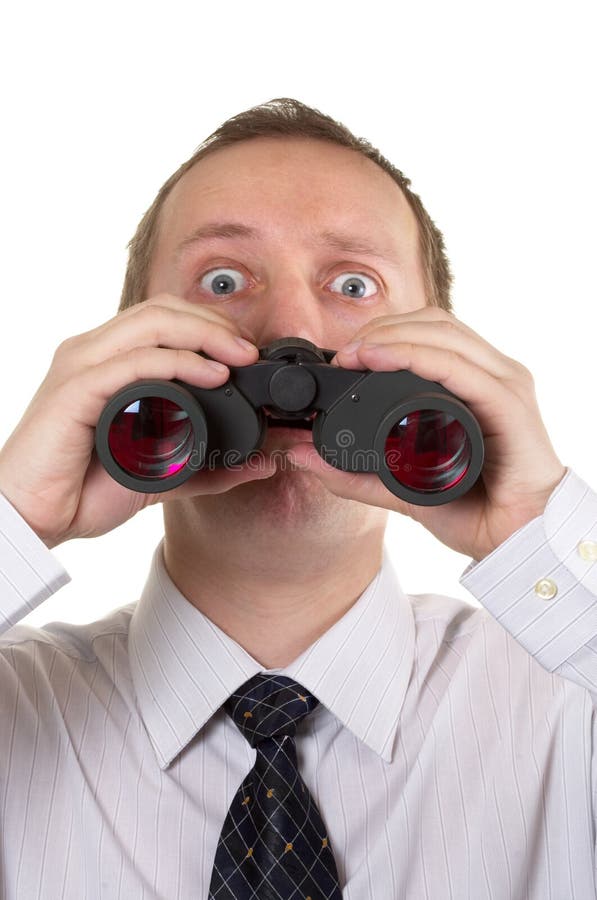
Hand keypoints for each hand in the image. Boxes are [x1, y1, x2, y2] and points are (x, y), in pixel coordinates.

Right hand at [0, 294, 275, 549]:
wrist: (34, 518)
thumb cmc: (84, 490)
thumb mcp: (162, 474)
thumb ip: (210, 468)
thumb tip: (261, 463)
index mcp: (107, 361)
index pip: (164, 319)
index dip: (210, 326)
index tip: (249, 352)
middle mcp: (92, 353)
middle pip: (162, 311)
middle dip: (214, 323)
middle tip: (252, 351)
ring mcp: (81, 366)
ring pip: (150, 324)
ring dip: (204, 334)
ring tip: (240, 356)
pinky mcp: (75, 390)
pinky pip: (133, 362)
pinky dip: (178, 363)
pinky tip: (211, 375)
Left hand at [285, 307, 566, 561]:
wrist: (518, 545)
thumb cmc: (475, 512)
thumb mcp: (402, 489)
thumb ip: (355, 475)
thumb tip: (301, 455)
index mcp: (472, 384)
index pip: (426, 334)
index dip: (382, 333)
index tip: (341, 356)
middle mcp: (491, 376)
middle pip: (433, 324)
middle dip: (381, 329)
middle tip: (342, 354)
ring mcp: (504, 386)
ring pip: (444, 335)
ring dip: (393, 336)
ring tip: (354, 353)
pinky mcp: (511, 405)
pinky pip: (461, 368)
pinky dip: (418, 357)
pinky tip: (383, 359)